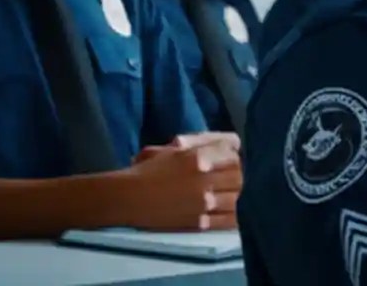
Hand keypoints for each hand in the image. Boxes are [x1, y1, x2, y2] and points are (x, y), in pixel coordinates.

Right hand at [124, 139, 241, 231]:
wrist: (127, 199)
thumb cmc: (144, 170)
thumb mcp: (169, 148)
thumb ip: (195, 144)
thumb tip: (221, 142)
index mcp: (196, 156)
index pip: (230, 148)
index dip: (233, 149)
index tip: (232, 151)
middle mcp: (204, 178)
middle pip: (238, 172)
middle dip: (237, 170)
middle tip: (232, 173)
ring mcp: (204, 202)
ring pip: (238, 196)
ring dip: (238, 192)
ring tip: (232, 192)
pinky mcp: (200, 223)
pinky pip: (229, 219)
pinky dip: (235, 214)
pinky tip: (234, 212)